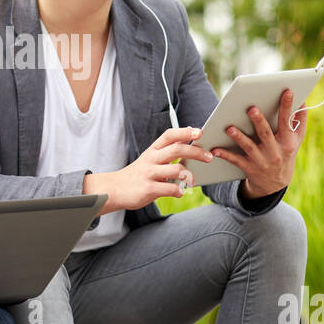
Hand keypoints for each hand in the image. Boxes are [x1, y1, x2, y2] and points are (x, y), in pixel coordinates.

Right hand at [88, 126, 212, 212]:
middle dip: (196, 152)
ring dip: (189, 175)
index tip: (199, 131)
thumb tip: (188, 138)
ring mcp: (149, 174)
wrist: (114, 189)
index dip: (184, 131)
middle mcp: (151, 159)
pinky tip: (180, 192)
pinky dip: (179, 191)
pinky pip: (170, 189)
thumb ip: (167, 151)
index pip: (169, 135)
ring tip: (192, 180)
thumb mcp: (149, 158)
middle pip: (177, 149)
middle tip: (209, 156)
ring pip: (176, 169)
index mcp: (152, 150)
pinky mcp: (148, 189)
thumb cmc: (137, 174)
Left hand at [213, 89, 307, 199]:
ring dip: (239, 137)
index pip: (286, 121)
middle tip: (251, 108)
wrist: (275, 184)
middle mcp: (275, 152)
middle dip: (259, 121)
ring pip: (249, 147)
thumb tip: (302, 101)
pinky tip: (215, 149)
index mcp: (287, 142)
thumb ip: (299, 120)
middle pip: (265, 134)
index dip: (287, 106)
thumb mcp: (296, 140)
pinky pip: (236, 160)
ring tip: (229, 128)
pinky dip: (225, 155)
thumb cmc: (285, 153)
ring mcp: (261, 161)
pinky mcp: (249, 168)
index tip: (287, 91)